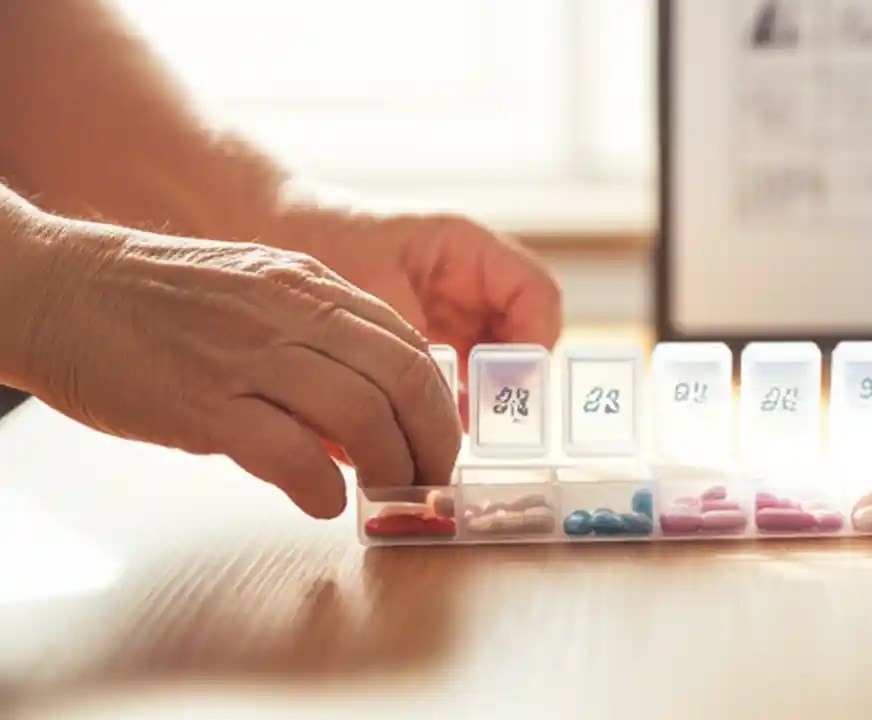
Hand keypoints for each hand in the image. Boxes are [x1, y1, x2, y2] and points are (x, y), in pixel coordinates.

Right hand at [4, 215, 461, 518]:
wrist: (56, 288)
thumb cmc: (152, 301)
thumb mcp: (253, 296)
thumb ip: (313, 343)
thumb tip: (359, 420)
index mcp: (310, 287)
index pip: (409, 346)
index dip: (438, 405)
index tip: (438, 444)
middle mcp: (292, 314)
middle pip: (405, 381)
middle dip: (433, 443)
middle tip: (430, 482)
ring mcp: (249, 356)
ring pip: (362, 416)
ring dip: (391, 469)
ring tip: (386, 497)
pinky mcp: (203, 403)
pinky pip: (290, 453)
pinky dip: (322, 489)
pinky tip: (323, 504)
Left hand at [273, 210, 563, 419]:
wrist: (274, 229)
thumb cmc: (321, 239)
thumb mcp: (370, 291)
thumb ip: (410, 346)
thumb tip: (435, 409)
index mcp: (469, 250)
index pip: (538, 296)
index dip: (535, 344)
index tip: (506, 387)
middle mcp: (473, 281)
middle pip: (524, 336)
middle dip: (507, 382)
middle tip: (476, 422)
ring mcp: (456, 311)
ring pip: (496, 364)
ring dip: (478, 398)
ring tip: (442, 427)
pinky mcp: (432, 338)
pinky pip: (461, 376)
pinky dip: (448, 402)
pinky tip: (416, 420)